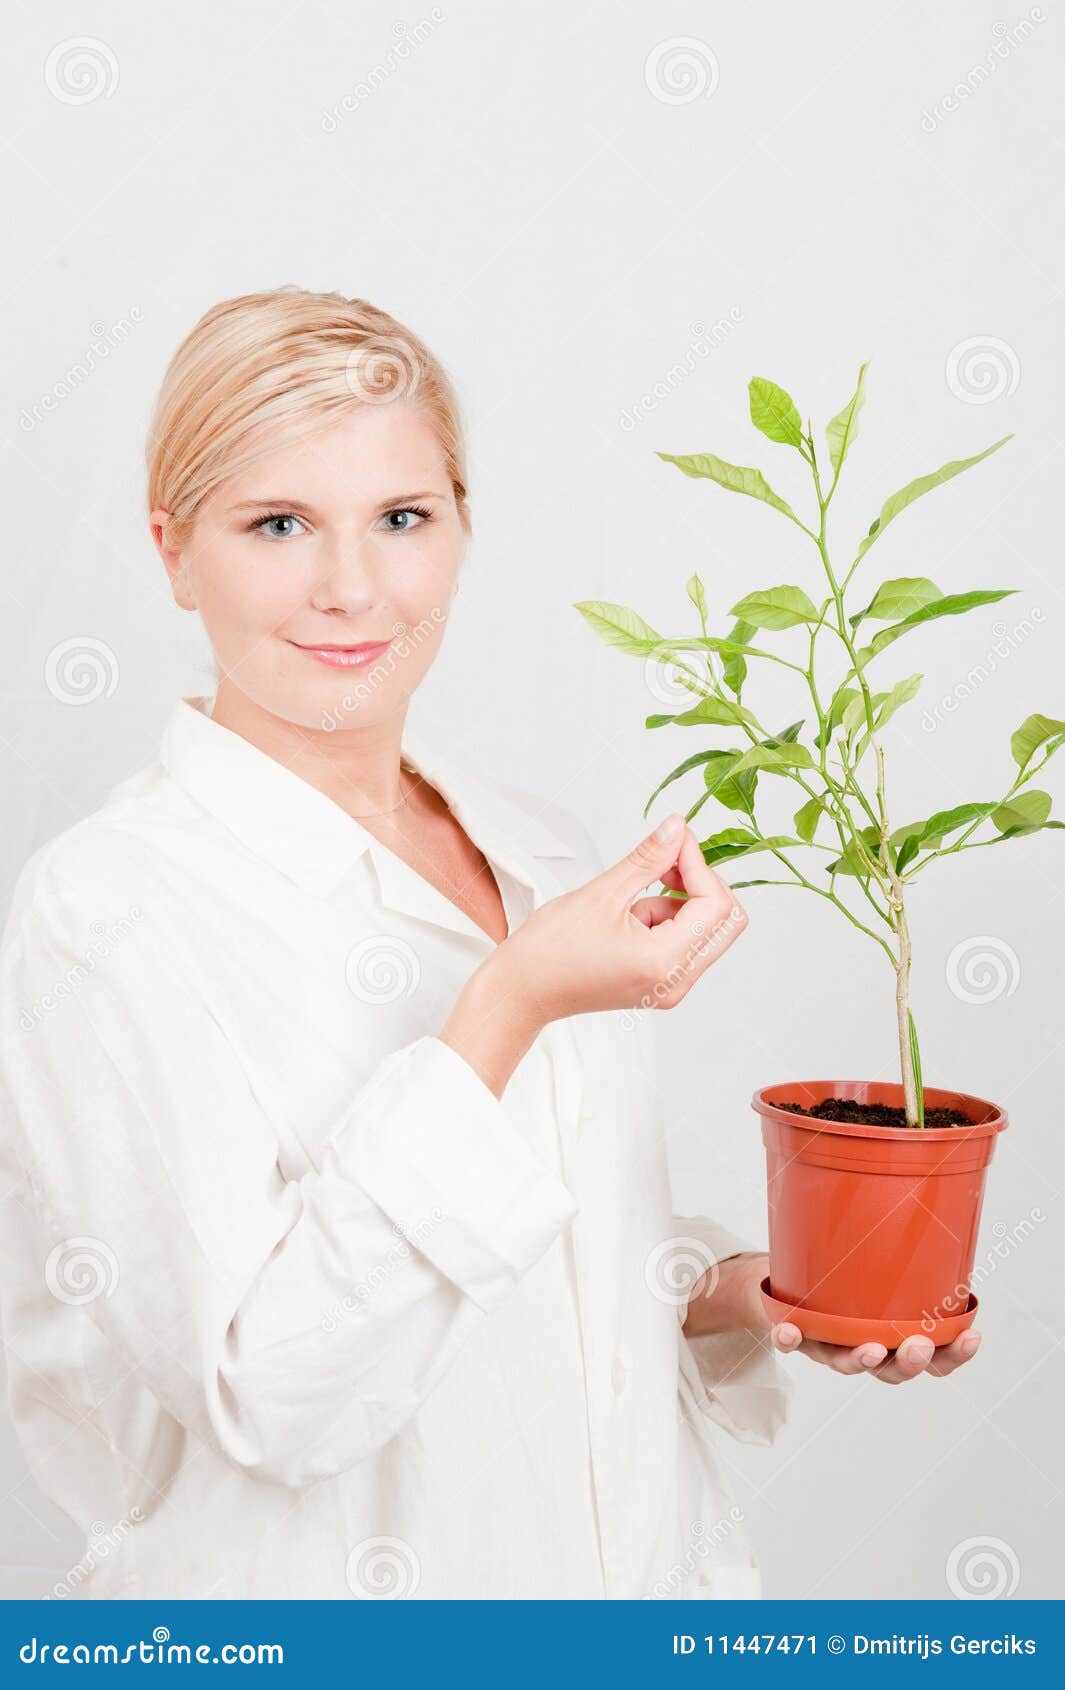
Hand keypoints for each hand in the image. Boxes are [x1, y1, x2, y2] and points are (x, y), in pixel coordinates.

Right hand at [488, 811, 747, 1025]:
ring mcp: (671, 987)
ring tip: (629, 901)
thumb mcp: (602, 893)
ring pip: (706, 930)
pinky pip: (685, 943)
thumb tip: (677, 828)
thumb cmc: (550, 950)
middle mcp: (676, 982)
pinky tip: (628, 919)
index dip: (699, 865)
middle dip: (701, 883)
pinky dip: (667, 920)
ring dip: (679, 902)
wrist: (522, 991)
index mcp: (664, 962)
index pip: (716, 906)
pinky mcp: (661, 985)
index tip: (675, 841)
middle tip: (664, 861)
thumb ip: (648, 859)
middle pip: (724, 922)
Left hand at [685, 1251, 982, 1380]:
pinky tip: (789, 1332)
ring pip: (846, 1362)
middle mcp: (867, 1347)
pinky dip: (789, 1339)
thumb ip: (910, 1243)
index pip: (936, 1358)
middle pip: (893, 1370)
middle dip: (909, 1362)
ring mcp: (830, 1345)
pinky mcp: (795, 1334)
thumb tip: (940, 1190)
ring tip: (869, 1348)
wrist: (793, 1285)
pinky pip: (791, 1341)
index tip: (972, 1336)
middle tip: (919, 1345)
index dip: (956, 1353)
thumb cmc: (853, 1271)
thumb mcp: (887, 1260)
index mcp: (897, 1336)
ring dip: (859, 1359)